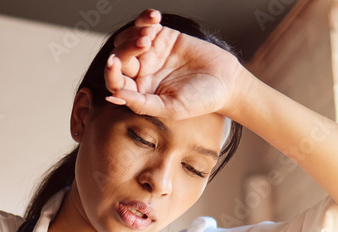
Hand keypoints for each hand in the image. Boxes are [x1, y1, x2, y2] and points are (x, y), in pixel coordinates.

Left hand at [104, 8, 244, 119]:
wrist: (225, 81)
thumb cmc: (200, 100)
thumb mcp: (171, 108)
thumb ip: (142, 104)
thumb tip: (113, 96)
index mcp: (140, 92)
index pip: (116, 82)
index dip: (111, 72)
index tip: (113, 63)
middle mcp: (142, 72)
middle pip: (120, 57)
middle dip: (127, 48)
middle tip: (145, 43)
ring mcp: (151, 53)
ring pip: (128, 38)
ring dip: (135, 32)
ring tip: (152, 34)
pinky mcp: (162, 36)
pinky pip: (145, 23)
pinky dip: (145, 18)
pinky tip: (155, 17)